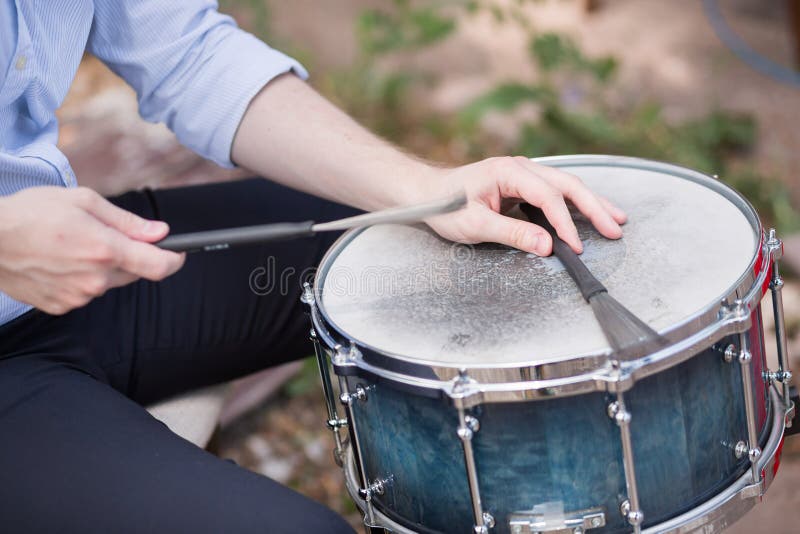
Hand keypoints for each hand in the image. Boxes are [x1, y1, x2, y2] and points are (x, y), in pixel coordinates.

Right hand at [0, 187, 184, 314]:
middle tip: (102, 235)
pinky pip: (85, 293)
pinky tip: (59, 262)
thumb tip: (160, 232)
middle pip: (134, 273)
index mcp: (104, 249)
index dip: (174, 259)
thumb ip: (127, 221)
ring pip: (108, 283)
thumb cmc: (31, 213)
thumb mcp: (83, 202)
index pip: (158, 265)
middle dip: (129, 256)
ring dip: (102, 267)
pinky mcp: (61, 306)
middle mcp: (95, 279)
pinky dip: (81, 278)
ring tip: (72, 245)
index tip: (178, 252)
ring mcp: (77, 296)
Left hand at [422, 157, 626, 254]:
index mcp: (508, 171)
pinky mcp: (523, 185)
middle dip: (594, 207)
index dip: (565, 223)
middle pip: (567, 185)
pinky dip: (576, 204)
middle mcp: (520, 168)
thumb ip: (512, 233)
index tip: (575, 246)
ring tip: (616, 219)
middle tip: (615, 228)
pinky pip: (556, 192)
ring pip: (566, 186)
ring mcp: (523, 174)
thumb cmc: (445, 206)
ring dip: (591, 203)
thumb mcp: (476, 224)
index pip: (548, 196)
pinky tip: (590, 214)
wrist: (426, 194)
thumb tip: (547, 244)